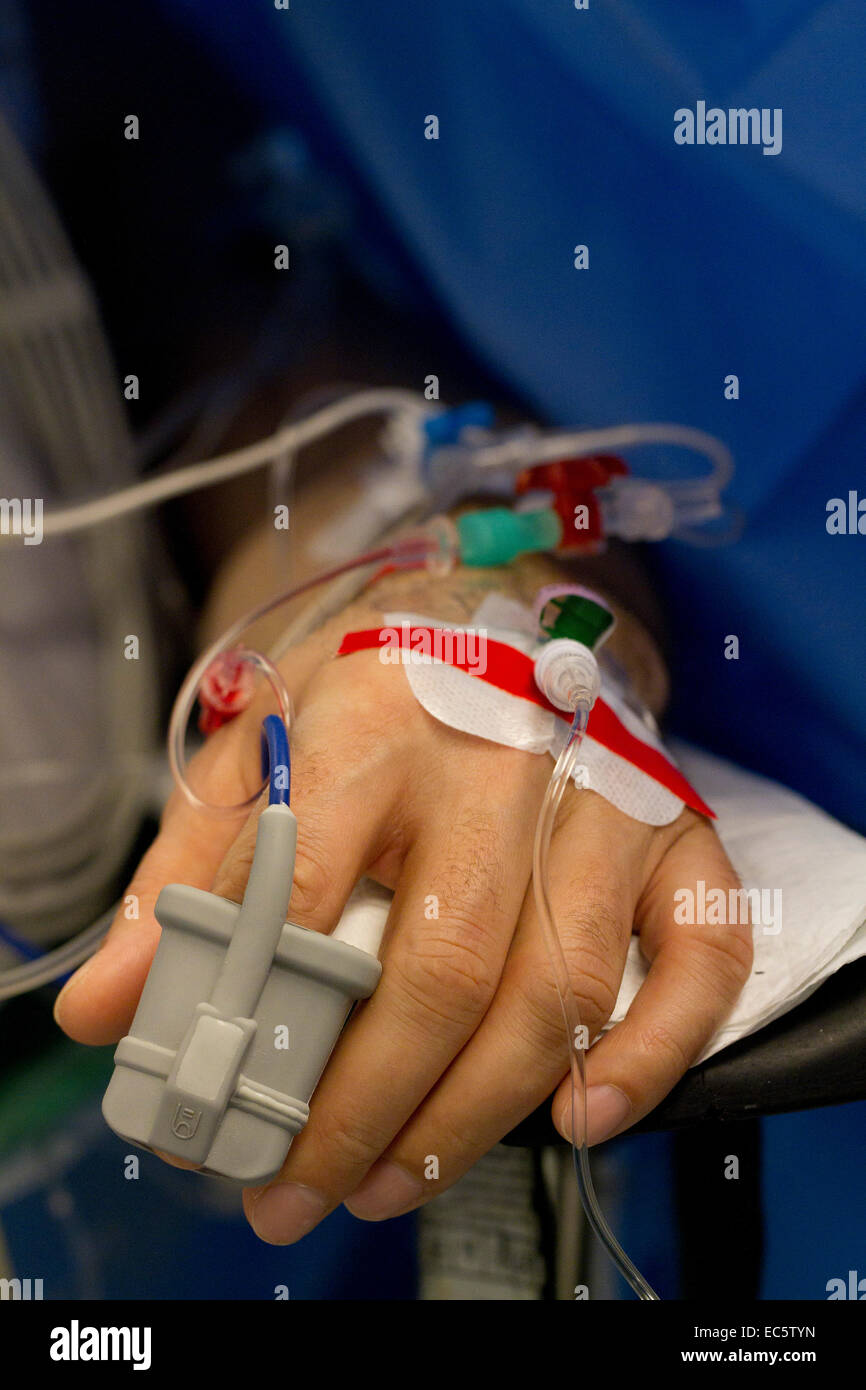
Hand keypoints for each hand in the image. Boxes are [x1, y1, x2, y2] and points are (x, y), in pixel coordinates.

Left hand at [55, 575, 751, 1244]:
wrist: (498, 606)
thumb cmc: (368, 691)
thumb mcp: (256, 746)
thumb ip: (186, 875)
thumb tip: (105, 1008)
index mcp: (374, 721)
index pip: (312, 888)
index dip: (264, 1025)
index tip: (221, 1121)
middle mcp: (501, 753)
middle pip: (448, 967)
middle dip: (370, 1108)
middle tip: (305, 1188)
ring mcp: (603, 791)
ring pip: (563, 985)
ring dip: (478, 1112)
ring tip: (395, 1178)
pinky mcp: (675, 826)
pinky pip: (700, 951)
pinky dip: (655, 1049)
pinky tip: (584, 1115)